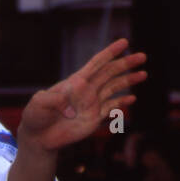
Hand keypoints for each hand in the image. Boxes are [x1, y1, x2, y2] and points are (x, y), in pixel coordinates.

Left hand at [17, 39, 147, 152]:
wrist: (38, 137)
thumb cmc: (36, 116)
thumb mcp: (39, 103)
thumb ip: (53, 99)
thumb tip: (70, 99)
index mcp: (75, 82)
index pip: (96, 64)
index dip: (110, 53)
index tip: (124, 42)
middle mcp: (87, 90)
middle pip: (110, 72)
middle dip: (126, 63)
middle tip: (142, 56)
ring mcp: (92, 104)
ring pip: (114, 88)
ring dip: (129, 81)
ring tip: (143, 74)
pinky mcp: (94, 119)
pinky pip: (111, 108)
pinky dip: (122, 103)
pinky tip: (132, 98)